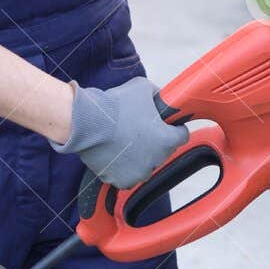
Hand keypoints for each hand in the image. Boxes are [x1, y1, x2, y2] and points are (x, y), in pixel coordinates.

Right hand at [50, 75, 189, 188]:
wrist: (87, 122)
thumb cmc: (116, 106)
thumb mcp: (143, 87)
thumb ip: (157, 94)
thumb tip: (160, 97)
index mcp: (167, 140)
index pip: (181, 135)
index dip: (174, 127)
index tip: (165, 124)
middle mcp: (157, 160)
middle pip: (163, 151)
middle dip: (155, 141)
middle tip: (139, 130)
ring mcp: (139, 173)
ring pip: (146, 165)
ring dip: (140, 156)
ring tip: (125, 142)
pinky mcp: (122, 180)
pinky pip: (128, 175)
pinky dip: (123, 167)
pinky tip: (116, 153)